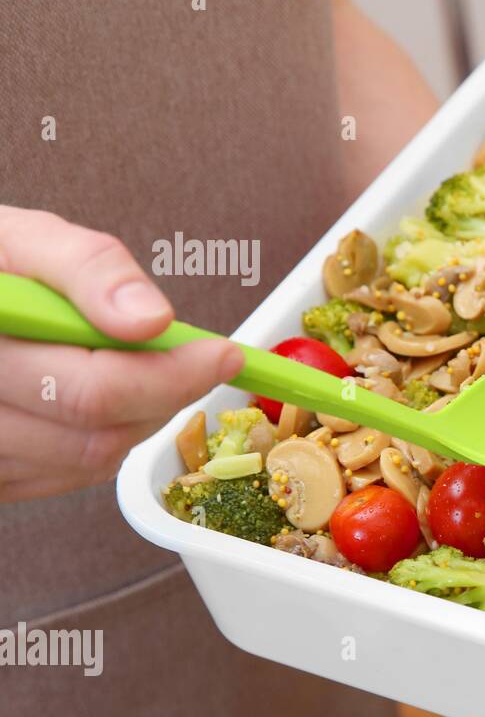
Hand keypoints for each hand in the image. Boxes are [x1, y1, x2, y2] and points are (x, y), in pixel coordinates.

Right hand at [0, 207, 244, 501]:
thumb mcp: (28, 240)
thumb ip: (90, 269)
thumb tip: (153, 320)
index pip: (93, 394)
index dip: (171, 378)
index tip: (223, 354)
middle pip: (98, 438)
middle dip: (162, 396)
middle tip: (189, 357)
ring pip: (90, 462)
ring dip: (136, 417)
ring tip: (130, 366)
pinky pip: (66, 476)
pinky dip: (103, 438)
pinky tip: (100, 396)